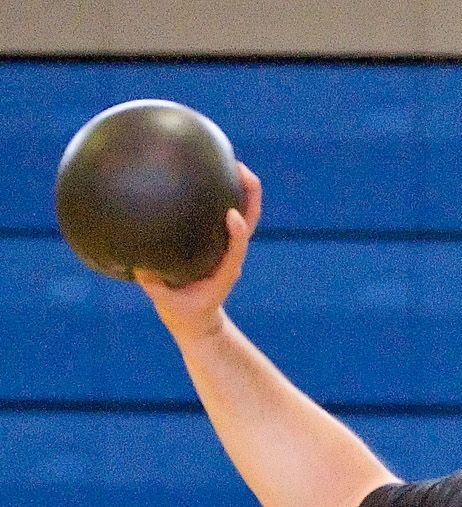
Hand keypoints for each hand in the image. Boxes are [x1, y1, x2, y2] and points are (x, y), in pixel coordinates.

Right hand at [136, 164, 260, 344]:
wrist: (196, 320)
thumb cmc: (181, 311)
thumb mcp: (165, 303)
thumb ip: (154, 285)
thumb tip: (139, 263)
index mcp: (223, 275)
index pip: (236, 252)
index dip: (238, 234)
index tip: (232, 215)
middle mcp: (231, 257)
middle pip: (249, 223)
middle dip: (250, 196)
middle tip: (242, 169)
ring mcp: (228, 247)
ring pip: (245, 214)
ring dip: (244, 188)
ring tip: (232, 160)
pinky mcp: (221, 241)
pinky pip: (227, 212)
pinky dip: (225, 191)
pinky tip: (210, 170)